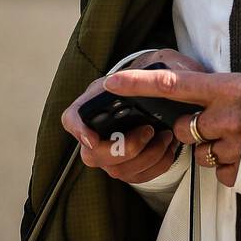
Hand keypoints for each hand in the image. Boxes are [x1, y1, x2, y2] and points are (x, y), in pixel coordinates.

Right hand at [61, 49, 208, 185]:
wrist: (168, 91)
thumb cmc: (158, 76)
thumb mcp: (158, 63)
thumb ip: (154, 68)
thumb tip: (151, 77)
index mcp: (95, 102)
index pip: (71, 118)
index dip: (78, 130)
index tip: (93, 138)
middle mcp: (97, 131)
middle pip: (92, 155)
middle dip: (125, 148)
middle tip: (149, 130)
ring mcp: (111, 153)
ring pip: (118, 171)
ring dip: (147, 157)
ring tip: (167, 136)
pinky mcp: (129, 167)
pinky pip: (139, 177)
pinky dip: (158, 165)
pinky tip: (169, 147)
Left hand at [99, 63, 240, 188]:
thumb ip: (221, 93)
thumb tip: (194, 103)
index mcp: (229, 89)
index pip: (174, 84)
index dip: (140, 84)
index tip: (112, 82)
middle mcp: (228, 117)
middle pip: (186, 127)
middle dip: (196, 128)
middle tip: (228, 122)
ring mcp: (235, 146)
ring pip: (203, 153)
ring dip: (217, 149)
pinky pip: (221, 173)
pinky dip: (233, 166)